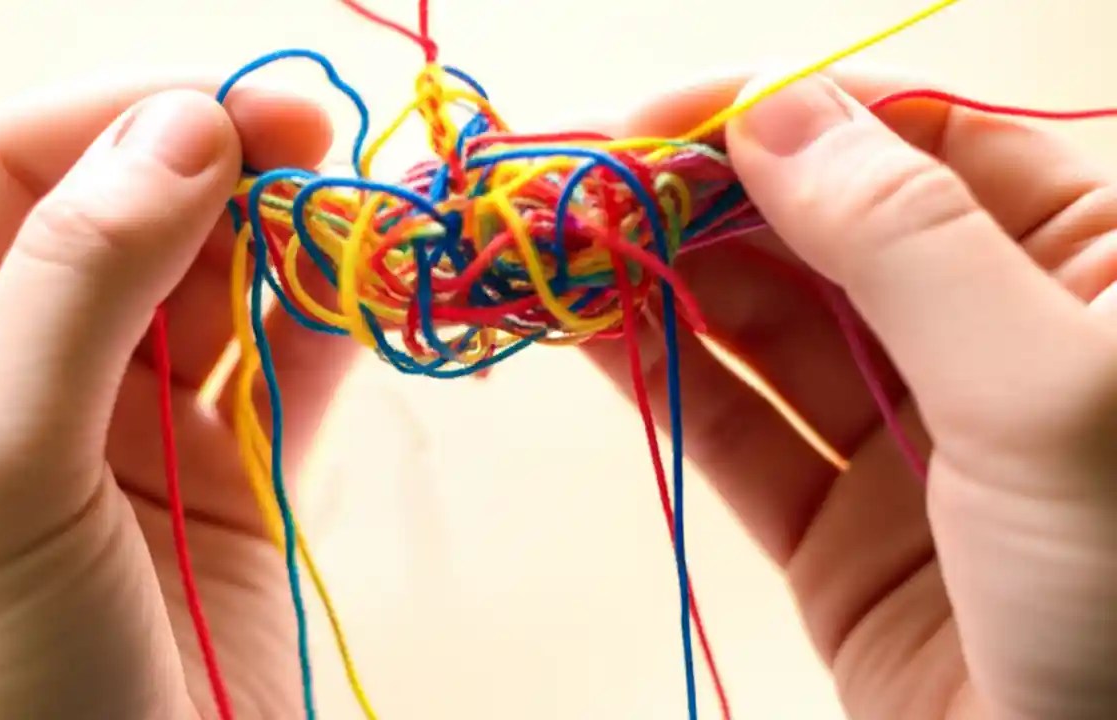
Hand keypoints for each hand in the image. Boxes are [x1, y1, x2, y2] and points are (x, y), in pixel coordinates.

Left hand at [0, 78, 355, 717]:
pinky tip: (367, 285)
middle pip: (135, 209)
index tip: (236, 114)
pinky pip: (288, 363)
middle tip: (317, 141)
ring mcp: (139, 418)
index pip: (20, 172)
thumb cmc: (7, 682)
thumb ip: (77, 284)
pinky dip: (331, 316)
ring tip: (355, 210)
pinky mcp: (234, 471)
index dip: (128, 123)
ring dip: (288, 233)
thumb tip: (185, 130)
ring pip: (222, 277)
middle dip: (223, 164)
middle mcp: (29, 367)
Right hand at [588, 74, 1116, 718]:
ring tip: (569, 250)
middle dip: (703, 198)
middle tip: (591, 190)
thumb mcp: (1046, 395)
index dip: (785, 117)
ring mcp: (910, 440)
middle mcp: (994, 342)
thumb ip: (908, 242)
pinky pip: (737, 432)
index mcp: (1092, 269)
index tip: (664, 121)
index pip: (917, 142)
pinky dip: (661, 377)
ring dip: (664, 279)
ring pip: (765, 327)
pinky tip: (593, 332)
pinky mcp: (838, 531)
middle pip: (822, 228)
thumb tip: (771, 118)